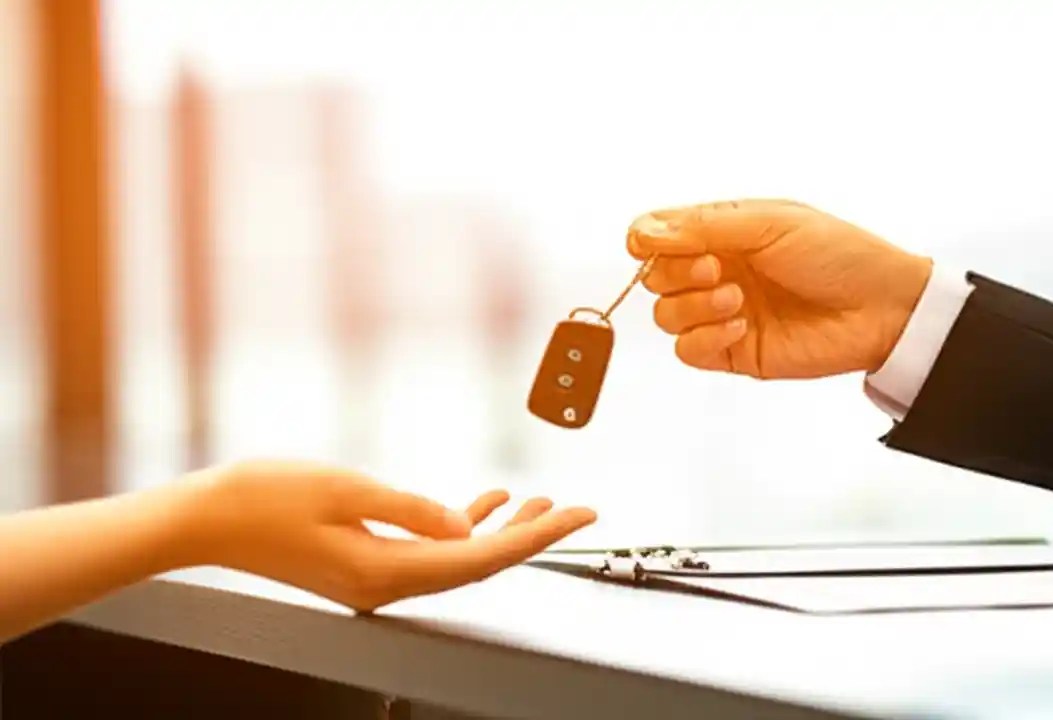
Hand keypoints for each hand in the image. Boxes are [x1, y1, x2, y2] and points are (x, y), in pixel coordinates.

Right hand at [173, 460, 595, 610]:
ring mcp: (375, 578)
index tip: (577, 515)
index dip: (537, 537)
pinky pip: (429, 550)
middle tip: (574, 510)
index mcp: (384, 573)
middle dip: (530, 537)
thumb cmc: (264, 498)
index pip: (482, 559)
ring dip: (499, 530)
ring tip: (538, 502)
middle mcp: (386, 585)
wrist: (206, 519)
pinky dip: (459, 526)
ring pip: (458, 558)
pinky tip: (482, 502)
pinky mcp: (364, 563)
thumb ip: (412, 510)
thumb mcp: (346, 490)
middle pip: (478, 565)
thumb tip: (466, 525)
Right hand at [627, 199, 932, 377]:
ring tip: (736, 299)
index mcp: (724, 234)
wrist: (882, 309)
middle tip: (717, 269)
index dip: (647, 240)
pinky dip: (705, 338)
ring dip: (693, 306)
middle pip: (655, 277)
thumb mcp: (768, 223)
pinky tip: (740, 326)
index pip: (657, 234)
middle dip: (676, 273)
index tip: (652, 244)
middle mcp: (718, 272)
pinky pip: (688, 351)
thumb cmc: (839, 255)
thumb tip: (642, 231)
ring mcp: (722, 314)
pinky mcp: (733, 353)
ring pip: (666, 316)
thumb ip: (702, 226)